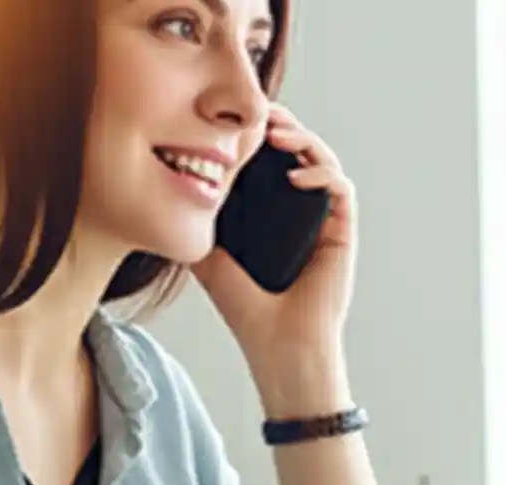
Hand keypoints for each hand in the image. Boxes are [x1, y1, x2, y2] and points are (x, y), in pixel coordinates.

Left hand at [193, 104, 358, 372]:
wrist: (280, 350)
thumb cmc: (250, 317)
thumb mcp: (210, 266)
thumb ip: (195, 236)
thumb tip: (163, 207)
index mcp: (274, 218)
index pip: (271, 163)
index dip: (258, 137)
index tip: (234, 122)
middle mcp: (301, 215)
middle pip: (299, 153)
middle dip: (282, 126)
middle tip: (259, 113)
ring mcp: (324, 222)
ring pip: (323, 162)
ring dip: (304, 140)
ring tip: (277, 133)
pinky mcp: (342, 233)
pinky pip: (340, 189)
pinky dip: (321, 174)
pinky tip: (296, 175)